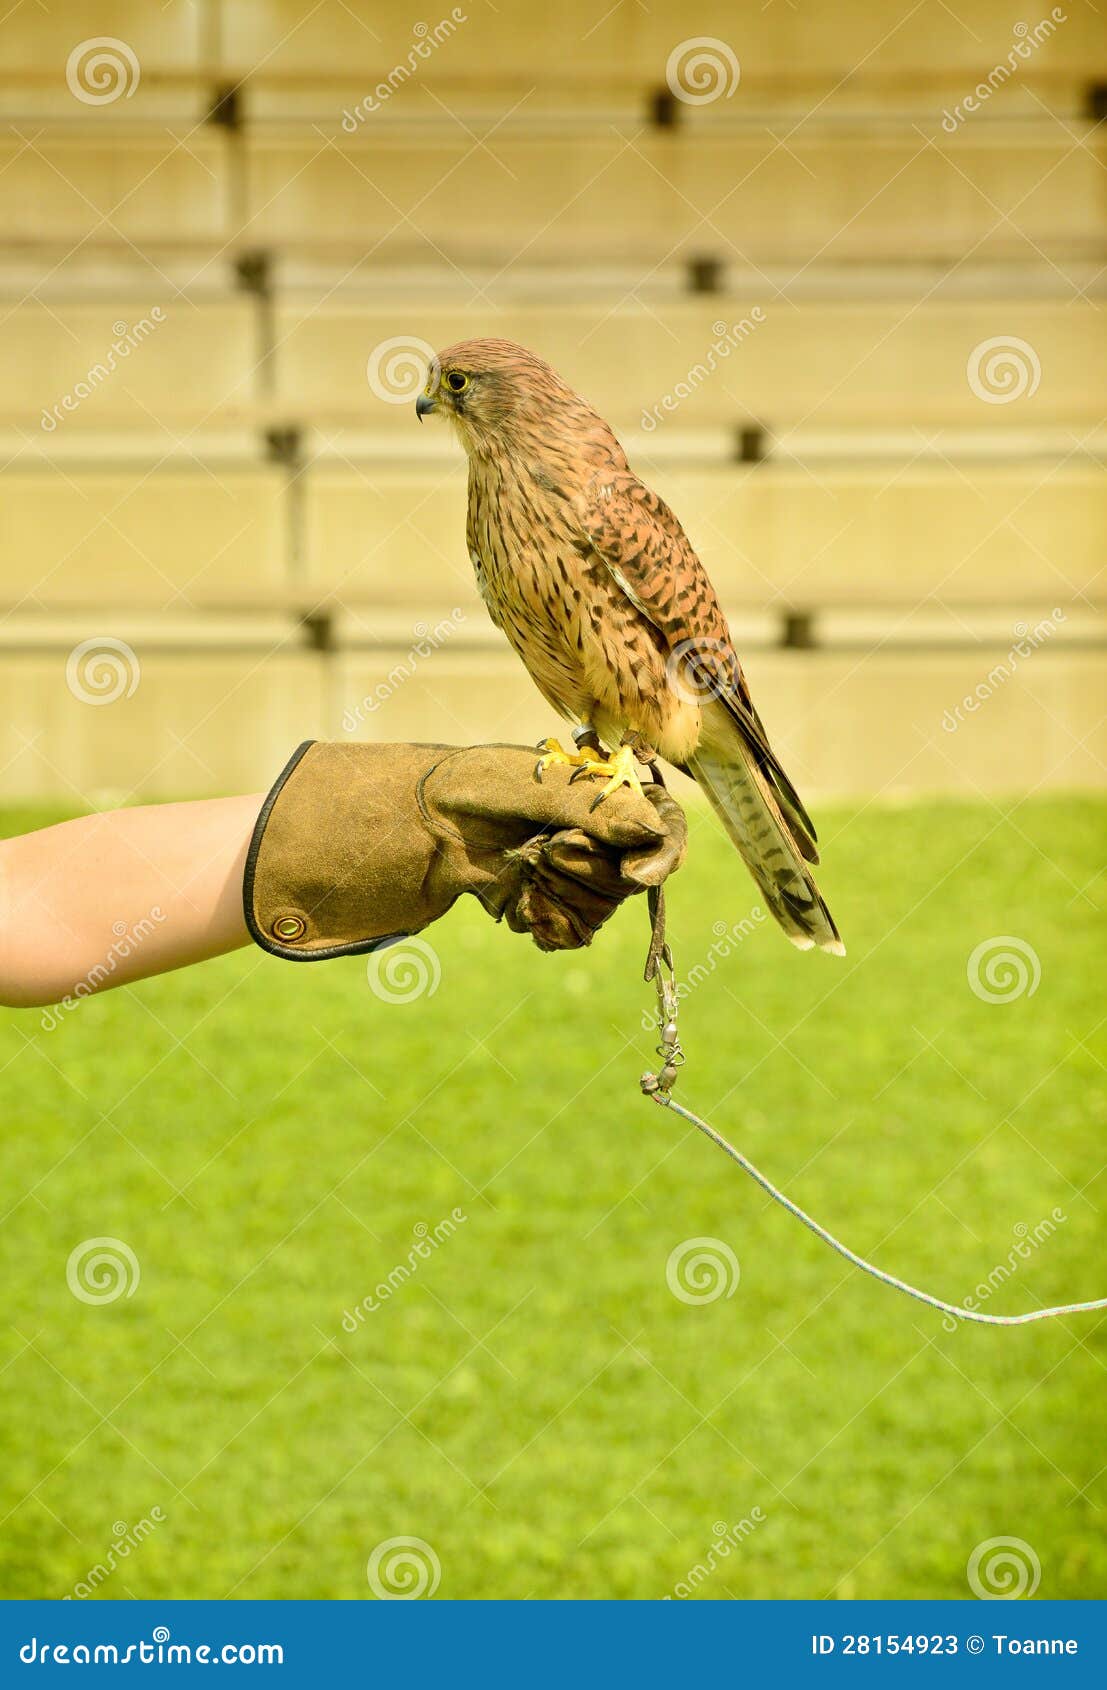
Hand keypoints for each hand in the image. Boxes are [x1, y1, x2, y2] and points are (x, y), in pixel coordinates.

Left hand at [245, 741, 686, 958]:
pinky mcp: (537, 905)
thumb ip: (589, 803)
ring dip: (559, 901)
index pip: (661, 822)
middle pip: (631, 874)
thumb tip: (651, 829)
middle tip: (534, 856)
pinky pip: (571, 933)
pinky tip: (512, 910)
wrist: (383, 832)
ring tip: (513, 878)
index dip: (661, 852)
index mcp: (592, 786)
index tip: (634, 876)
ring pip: (602, 909)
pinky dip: (546, 926)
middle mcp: (587, 828)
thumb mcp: (517, 785)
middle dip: (585, 873)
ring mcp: (564, 869)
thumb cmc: (448, 789)